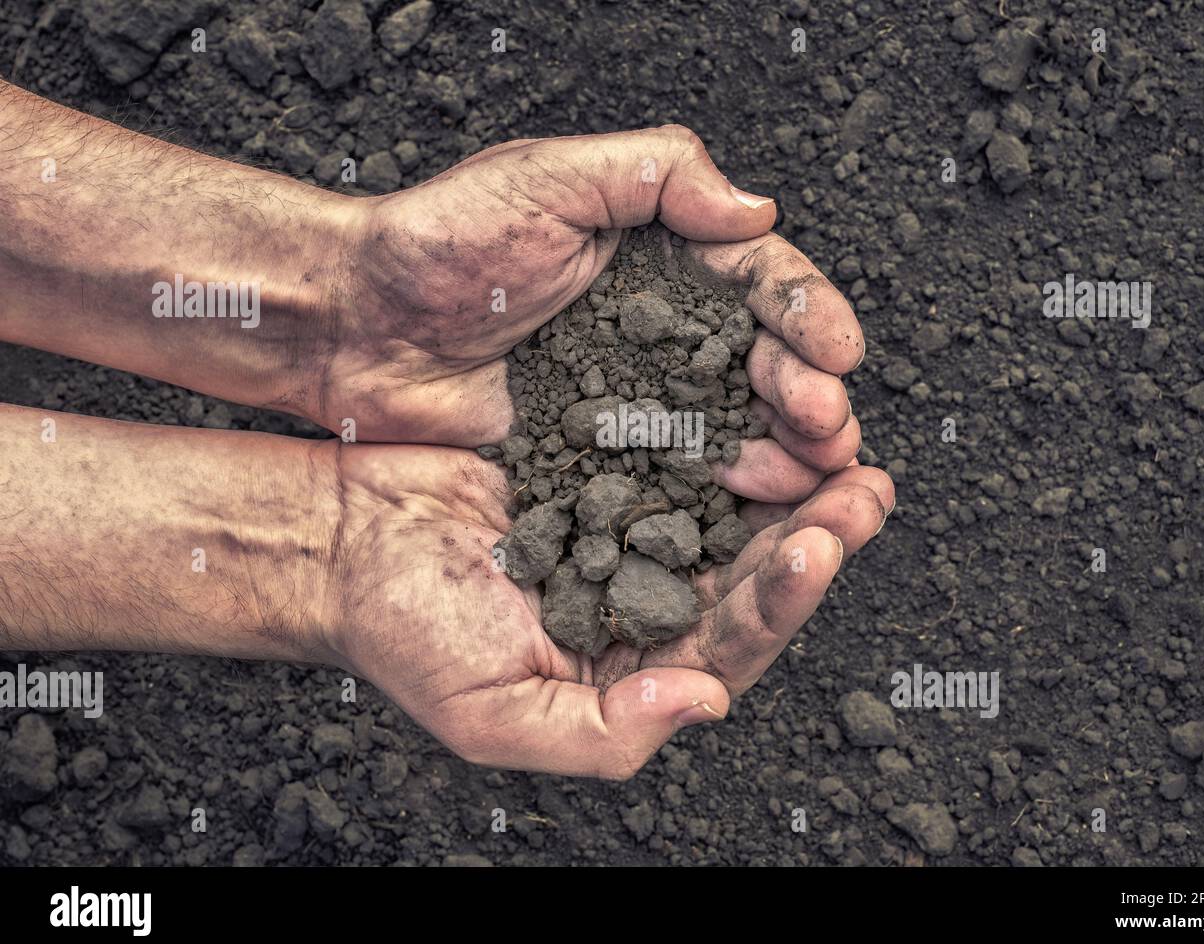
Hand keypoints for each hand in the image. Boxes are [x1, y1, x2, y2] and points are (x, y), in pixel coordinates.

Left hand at [319, 126, 865, 502]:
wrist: (355, 331)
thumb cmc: (437, 245)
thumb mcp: (544, 179)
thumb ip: (654, 175)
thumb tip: (757, 211)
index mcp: (661, 256)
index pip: (758, 282)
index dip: (806, 314)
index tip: (838, 351)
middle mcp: (661, 327)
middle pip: (760, 360)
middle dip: (808, 392)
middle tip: (831, 427)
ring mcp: (635, 395)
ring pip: (732, 421)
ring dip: (782, 446)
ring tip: (815, 473)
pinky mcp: (603, 454)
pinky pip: (675, 471)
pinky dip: (721, 487)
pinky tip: (752, 500)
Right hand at [323, 441, 892, 778]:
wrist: (340, 538)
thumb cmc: (405, 633)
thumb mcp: (495, 715)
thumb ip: (601, 735)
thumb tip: (703, 703)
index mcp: (633, 666)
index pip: (731, 641)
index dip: (782, 598)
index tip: (819, 548)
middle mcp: (647, 596)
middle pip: (752, 569)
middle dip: (817, 531)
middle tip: (865, 489)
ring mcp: (632, 523)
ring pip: (733, 504)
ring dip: (791, 476)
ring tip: (839, 439)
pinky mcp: (610, 459)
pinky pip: (683, 442)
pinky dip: (725, 422)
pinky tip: (759, 397)